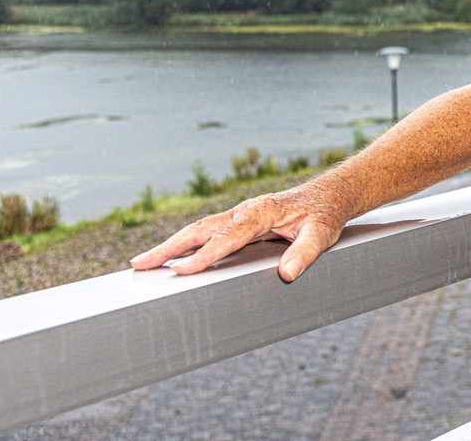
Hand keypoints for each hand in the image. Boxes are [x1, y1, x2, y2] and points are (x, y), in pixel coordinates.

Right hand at [130, 180, 354, 281]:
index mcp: (260, 212)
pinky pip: (208, 232)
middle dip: (169, 247)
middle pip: (200, 229)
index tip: (180, 271)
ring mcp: (240, 215)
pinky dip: (187, 243)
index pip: (226, 237)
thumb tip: (287, 275)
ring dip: (172, 245)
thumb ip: (305, 254)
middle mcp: (245, 211)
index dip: (204, 256)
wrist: (330, 196)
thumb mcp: (322, 235)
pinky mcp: (241, 222)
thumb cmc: (325, 216)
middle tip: (139, 264)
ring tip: (143, 263)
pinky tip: (173, 258)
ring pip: (199, 229)